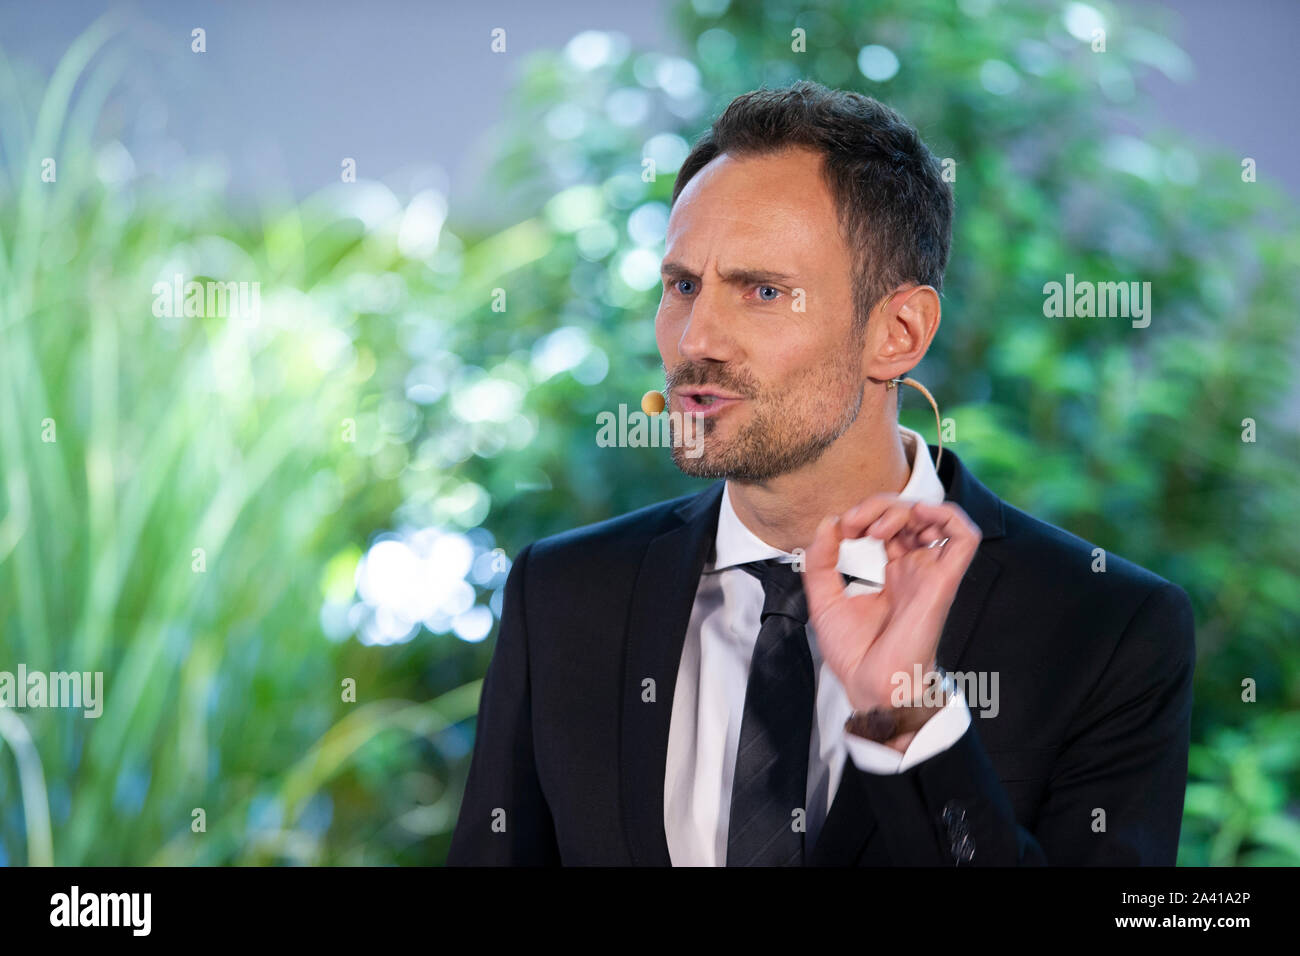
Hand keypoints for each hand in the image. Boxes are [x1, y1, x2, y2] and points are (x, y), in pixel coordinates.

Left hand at [802, 495, 981, 714]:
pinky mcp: (943, 581)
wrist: (871, 686)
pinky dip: (945, 515)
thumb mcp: (824, 599)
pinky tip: (916, 516)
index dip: (864, 514)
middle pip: (909, 514)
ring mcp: (929, 573)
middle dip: (877, 506)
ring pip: (934, 517)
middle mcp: (914, 569)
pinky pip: (964, 537)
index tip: (839, 530)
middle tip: (851, 525)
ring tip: (876, 528)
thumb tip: (828, 523)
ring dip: (904, 508)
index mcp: (893, 572)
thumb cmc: (855, 653)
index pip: (889, 523)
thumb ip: (821, 560)